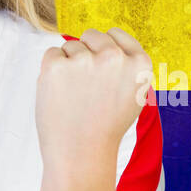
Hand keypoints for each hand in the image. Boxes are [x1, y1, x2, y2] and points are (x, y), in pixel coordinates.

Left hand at [35, 28, 152, 185]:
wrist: (81, 155)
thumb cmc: (105, 127)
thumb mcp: (132, 96)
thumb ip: (126, 66)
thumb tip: (108, 39)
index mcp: (139, 64)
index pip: (117, 34)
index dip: (106, 50)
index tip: (102, 71)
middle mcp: (115, 58)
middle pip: (92, 35)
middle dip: (86, 53)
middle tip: (87, 88)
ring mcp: (85, 60)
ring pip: (70, 46)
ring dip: (68, 66)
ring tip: (75, 97)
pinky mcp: (57, 66)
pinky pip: (51, 54)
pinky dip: (51, 72)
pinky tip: (60, 95)